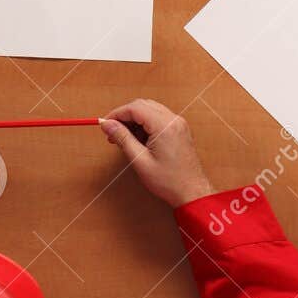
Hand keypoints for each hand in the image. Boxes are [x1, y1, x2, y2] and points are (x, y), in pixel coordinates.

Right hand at [100, 100, 214, 207]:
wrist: (192, 192)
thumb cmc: (169, 181)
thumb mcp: (140, 160)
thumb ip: (123, 138)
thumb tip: (107, 124)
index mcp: (165, 126)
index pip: (135, 108)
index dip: (117, 114)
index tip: (105, 124)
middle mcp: (174, 120)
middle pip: (143, 105)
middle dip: (125, 116)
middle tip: (112, 132)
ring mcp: (179, 124)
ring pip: (151, 110)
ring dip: (135, 120)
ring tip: (124, 139)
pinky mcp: (180, 130)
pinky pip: (159, 119)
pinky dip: (146, 125)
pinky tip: (138, 140)